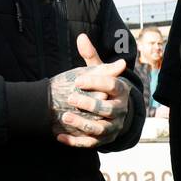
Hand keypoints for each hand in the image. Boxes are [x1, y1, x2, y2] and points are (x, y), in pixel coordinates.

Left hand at [50, 33, 132, 148]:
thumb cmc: (103, 88)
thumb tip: (81, 37)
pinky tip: (59, 137)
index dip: (97, 82)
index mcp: (121, 91)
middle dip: (90, 104)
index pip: (113, 86)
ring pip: (100, 129)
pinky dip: (74, 142)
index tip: (78, 80)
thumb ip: (90, 57)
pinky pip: (89, 144)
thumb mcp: (99, 72)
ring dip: (82, 124)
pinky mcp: (103, 141)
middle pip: (108, 109)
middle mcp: (120, 110)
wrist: (115, 113)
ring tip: (65, 117)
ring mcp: (112, 127)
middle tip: (71, 98)